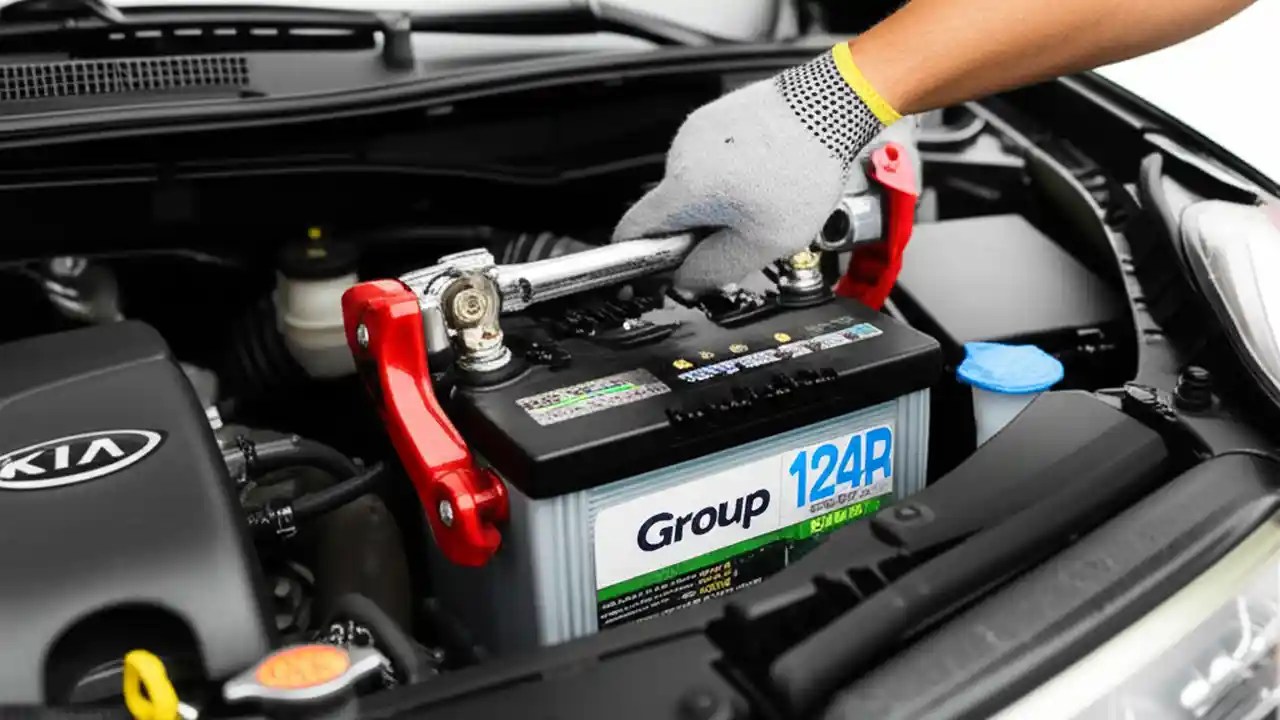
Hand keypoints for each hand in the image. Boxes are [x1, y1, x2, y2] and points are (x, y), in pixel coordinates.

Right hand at [612, 44, 898, 292]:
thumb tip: (685, 282)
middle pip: (670, 210)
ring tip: (763, 195)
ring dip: (719, 200)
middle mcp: (681, 154)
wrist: (830, 106)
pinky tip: (764, 172)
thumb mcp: (764, 242)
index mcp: (684, 187)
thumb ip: (715, 269)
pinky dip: (730, 174)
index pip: (631, 231)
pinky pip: (710, 160)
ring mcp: (696, 130)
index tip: (653, 270)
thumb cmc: (803, 166)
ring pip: (693, 186)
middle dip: (698, 230)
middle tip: (743, 234)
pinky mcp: (714, 117)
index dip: (638, 258)